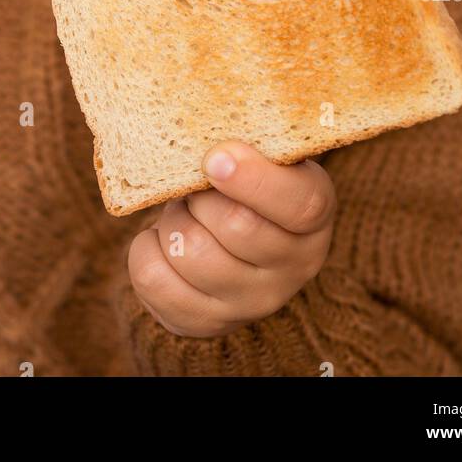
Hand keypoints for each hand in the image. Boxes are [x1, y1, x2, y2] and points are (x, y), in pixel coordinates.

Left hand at [127, 139, 335, 337]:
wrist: (234, 242)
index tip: (215, 156)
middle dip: (201, 194)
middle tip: (195, 183)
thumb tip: (211, 141)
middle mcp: (293, 268)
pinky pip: (155, 280)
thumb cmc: (247, 182)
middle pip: (235, 225)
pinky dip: (146, 249)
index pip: (298, 204)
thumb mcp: (266, 156)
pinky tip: (163, 239)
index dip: (252, 178)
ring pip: (192, 253)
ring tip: (182, 211)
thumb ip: (249, 142)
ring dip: (173, 220)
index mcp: (315, 216)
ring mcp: (251, 303)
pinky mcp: (206, 321)